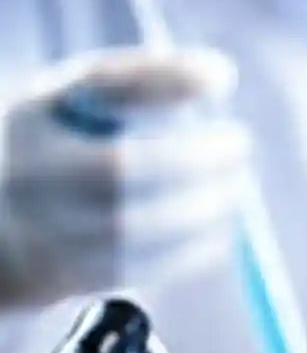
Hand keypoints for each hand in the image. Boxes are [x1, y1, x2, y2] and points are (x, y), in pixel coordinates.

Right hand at [0, 47, 249, 306]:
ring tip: (234, 188)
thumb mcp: (76, 103)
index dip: (164, 78)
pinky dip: (191, 248)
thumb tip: (222, 74)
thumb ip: (140, 82)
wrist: (2, 229)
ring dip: (201, 209)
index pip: (99, 86)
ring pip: (129, 228)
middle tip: (238, 143)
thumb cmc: (60, 148)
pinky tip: (218, 227)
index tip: (224, 77)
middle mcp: (28, 172)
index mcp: (35, 116)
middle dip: (194, 160)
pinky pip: (138, 268)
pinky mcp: (64, 278)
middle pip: (115, 171)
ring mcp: (41, 230)